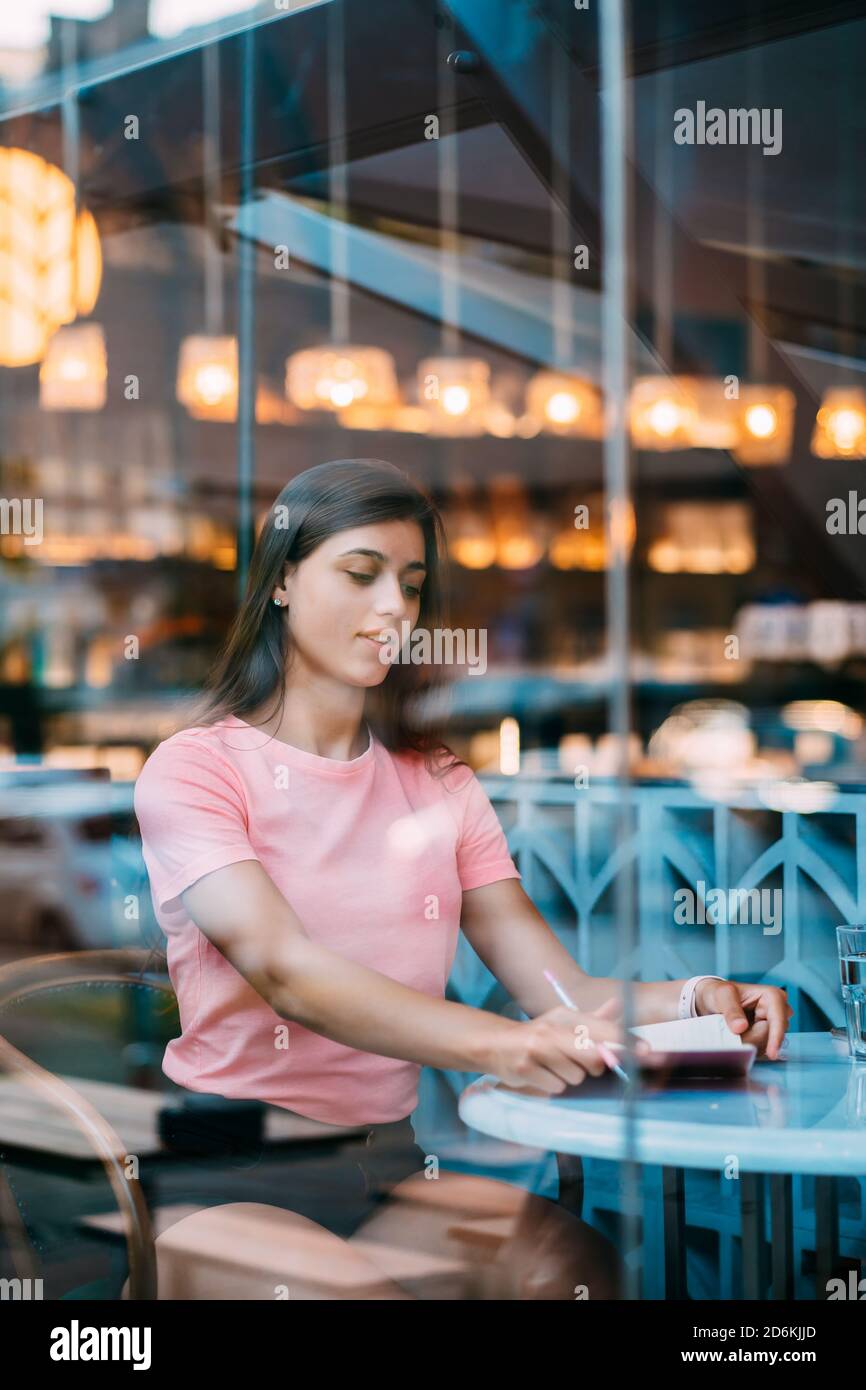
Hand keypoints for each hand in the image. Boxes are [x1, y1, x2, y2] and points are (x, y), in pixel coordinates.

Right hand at [489, 996, 645, 1095]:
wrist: (495, 1044)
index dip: (627, 1041)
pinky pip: (556, 1088)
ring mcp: (538, 1050)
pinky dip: (552, 1085)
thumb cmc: (536, 1033)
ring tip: (553, 1066)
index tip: (646, 1051)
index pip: (604, 1028)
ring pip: (576, 1077)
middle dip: (593, 1065)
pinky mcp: (526, 1069)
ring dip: (569, 1077)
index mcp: (565, 1016)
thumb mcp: (562, 1020)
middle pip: (595, 1057)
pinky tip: (541, 1074)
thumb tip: (618, 1004)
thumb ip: (593, 1018)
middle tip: (578, 1060)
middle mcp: (553, 1030)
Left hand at [694, 978, 792, 1059]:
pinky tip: (736, 1037)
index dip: (776, 1036)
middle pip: (771, 1035)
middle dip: (752, 1039)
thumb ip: (731, 1010)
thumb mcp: (721, 995)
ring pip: (765, 1044)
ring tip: (731, 1031)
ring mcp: (772, 1026)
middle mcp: (777, 1012)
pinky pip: (759, 1049)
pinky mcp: (765, 1037)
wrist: (711, 1001)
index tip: (772, 1053)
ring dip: (747, 1042)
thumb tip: (741, 1027)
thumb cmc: (718, 993)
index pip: (779, 1019)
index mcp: (772, 996)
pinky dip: (746, 1047)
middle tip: (731, 1032)